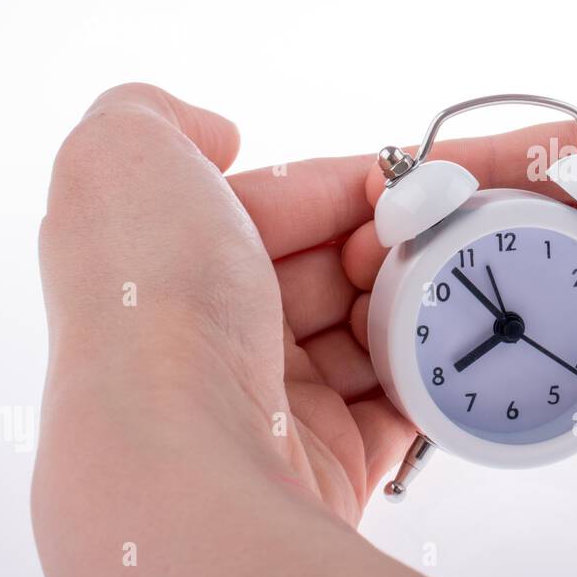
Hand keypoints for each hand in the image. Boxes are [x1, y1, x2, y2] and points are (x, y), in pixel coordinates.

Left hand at [34, 84, 450, 576]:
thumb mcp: (123, 154)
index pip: (280, 208)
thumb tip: (218, 135)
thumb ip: (154, 113)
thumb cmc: (154, 296)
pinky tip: (453, 342)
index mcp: (172, 267)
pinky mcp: (329, 463)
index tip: (406, 179)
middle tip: (433, 236)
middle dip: (391, 244)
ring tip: (445, 291)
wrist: (185, 445)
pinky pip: (399, 408)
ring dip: (417, 305)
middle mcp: (216, 336)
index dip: (346, 185)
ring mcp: (274, 405)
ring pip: (371, 336)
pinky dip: (432, 373)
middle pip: (332, 270)